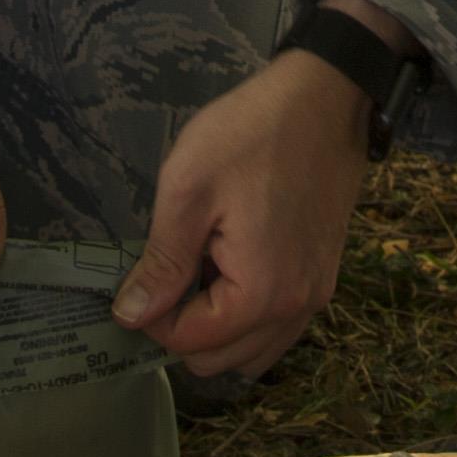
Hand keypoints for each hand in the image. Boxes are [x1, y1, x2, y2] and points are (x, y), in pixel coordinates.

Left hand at [115, 50, 373, 378]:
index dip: (152, 318)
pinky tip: (232, 267)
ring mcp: (317, 294)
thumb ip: (162, 262)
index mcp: (262, 293)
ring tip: (201, 269)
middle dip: (185, 327)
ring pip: (253, 352)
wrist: (325, 97)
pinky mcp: (325, 275)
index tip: (143, 274)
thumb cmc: (250, 135)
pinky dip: (249, 316)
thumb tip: (131, 316)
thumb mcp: (188, 190)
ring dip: (218, 329)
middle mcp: (297, 308)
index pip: (189, 343)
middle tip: (170, 269)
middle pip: (221, 360)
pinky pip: (280, 327)